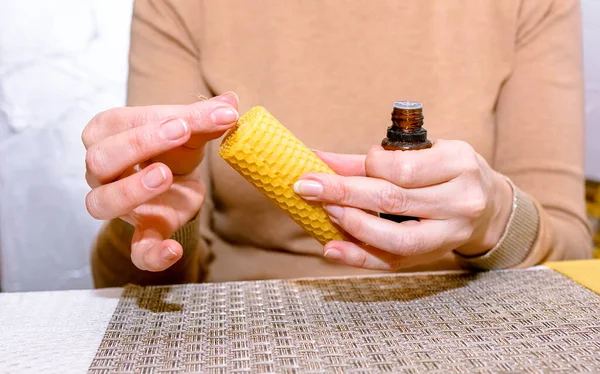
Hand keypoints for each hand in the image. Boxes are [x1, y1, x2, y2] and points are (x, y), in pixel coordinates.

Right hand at [82, 92, 238, 271]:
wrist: (179, 180)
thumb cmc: (172, 147)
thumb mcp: (188, 128)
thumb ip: (204, 117)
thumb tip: (231, 102)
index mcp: (106, 134)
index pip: (117, 126)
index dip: (148, 124)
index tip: (185, 122)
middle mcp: (101, 171)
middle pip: (99, 160)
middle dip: (137, 146)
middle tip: (180, 134)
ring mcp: (117, 205)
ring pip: (102, 203)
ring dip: (132, 190)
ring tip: (165, 176)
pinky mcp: (142, 232)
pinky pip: (137, 250)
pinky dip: (152, 254)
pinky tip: (173, 249)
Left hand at [294, 140, 513, 269]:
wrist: (487, 205)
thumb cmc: (446, 173)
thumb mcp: (421, 155)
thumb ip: (370, 160)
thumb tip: (318, 158)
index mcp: (458, 163)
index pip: (403, 168)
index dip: (369, 165)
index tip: (354, 164)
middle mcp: (461, 200)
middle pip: (393, 200)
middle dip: (343, 193)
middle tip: (307, 186)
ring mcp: (451, 233)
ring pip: (395, 237)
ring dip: (352, 225)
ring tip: (324, 212)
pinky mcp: (435, 255)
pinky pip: (393, 262)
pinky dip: (359, 257)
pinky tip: (332, 249)